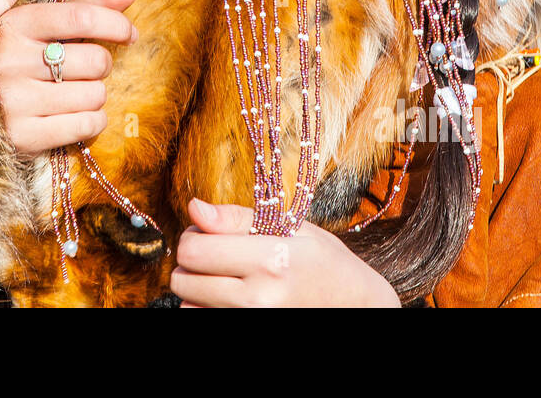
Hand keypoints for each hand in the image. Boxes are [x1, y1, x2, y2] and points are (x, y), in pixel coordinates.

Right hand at [0, 0, 138, 156]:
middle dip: (102, 65)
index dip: (115, 24)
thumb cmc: (25, 58)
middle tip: (86, 69)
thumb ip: (88, 6)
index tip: (129, 33)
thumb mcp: (47, 25)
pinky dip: (92, 121)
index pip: (81, 17)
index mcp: (15, 25)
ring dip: (95, 95)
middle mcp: (9, 61)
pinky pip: (88, 124)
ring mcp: (13, 101)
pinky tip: (74, 114)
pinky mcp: (22, 136)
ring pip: (95, 95)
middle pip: (95, 60)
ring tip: (73, 92)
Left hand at [169, 199, 400, 306]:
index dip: (193, 236)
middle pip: (183, 280)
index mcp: (270, 259)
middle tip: (215, 255)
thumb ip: (237, 218)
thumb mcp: (291, 228)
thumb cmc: (326, 263)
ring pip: (189, 305)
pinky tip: (228, 298)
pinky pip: (203, 320)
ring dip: (197, 289)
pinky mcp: (250, 333)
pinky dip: (208, 308)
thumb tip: (193, 208)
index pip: (194, 249)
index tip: (207, 233)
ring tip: (225, 278)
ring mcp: (254, 321)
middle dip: (191, 263)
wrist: (357, 308)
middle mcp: (259, 298)